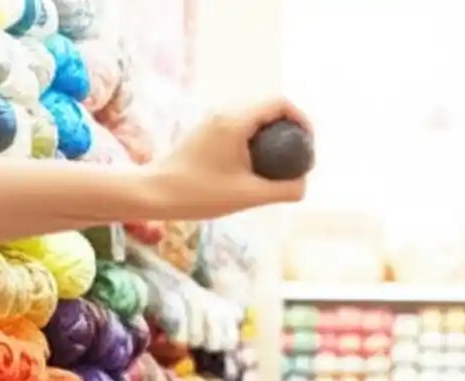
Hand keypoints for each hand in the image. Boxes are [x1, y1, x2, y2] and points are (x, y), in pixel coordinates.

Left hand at [144, 97, 312, 218]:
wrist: (155, 192)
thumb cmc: (199, 194)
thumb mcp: (248, 195)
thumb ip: (283, 190)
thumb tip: (304, 186)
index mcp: (235, 120)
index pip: (280, 102)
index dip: (302, 119)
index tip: (308, 143)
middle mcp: (224, 111)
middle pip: (269, 104)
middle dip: (290, 124)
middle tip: (299, 152)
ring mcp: (214, 117)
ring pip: (255, 111)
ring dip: (274, 129)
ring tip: (282, 158)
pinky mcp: (208, 127)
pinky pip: (242, 120)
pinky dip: (258, 133)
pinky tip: (259, 160)